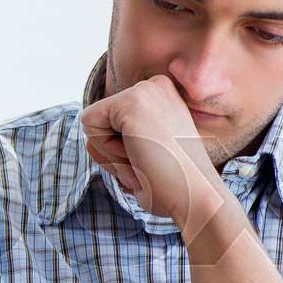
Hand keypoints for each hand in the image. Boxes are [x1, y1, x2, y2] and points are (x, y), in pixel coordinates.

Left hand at [79, 75, 224, 230]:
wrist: (197, 196)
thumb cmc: (172, 185)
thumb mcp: (142, 157)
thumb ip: (112, 140)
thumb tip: (86, 124)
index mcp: (162, 96)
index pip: (113, 120)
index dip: (123, 149)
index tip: (154, 160)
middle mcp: (155, 86)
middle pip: (101, 120)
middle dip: (116, 151)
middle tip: (150, 163)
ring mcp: (144, 90)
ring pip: (93, 123)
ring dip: (112, 154)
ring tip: (146, 161)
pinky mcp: (130, 101)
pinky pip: (88, 125)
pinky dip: (106, 150)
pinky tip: (137, 155)